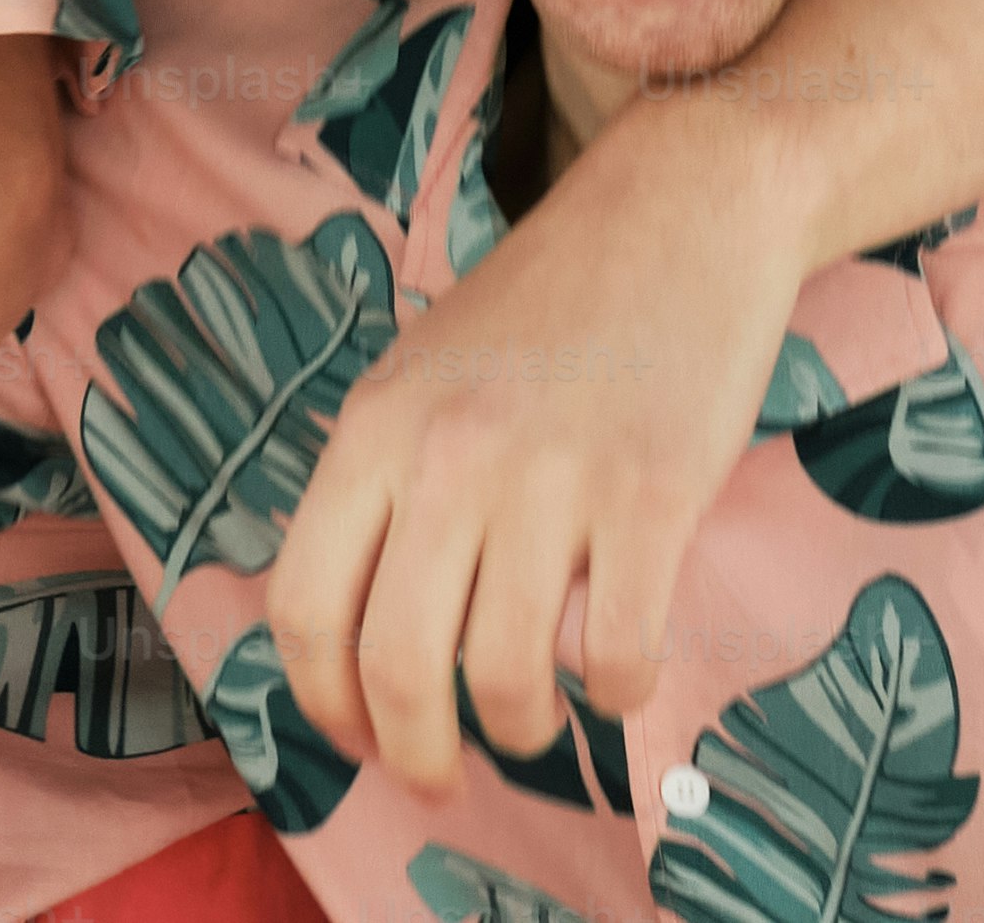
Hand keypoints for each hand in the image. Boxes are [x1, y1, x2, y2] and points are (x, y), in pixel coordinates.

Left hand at [259, 98, 807, 785]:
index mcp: (375, 428)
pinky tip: (615, 672)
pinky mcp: (651, 494)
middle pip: (397, 664)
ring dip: (519, 731)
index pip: (305, 604)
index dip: (323, 700)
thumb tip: (354, 631)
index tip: (358, 737)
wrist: (678, 210)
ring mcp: (550, 477)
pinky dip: (614, 694)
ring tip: (532, 718)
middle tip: (439, 774)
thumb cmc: (546, 305)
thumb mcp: (421, 373)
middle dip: (413, 753)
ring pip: (506, 677)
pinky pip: (619, 654)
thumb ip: (382, 483)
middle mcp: (447, 456)